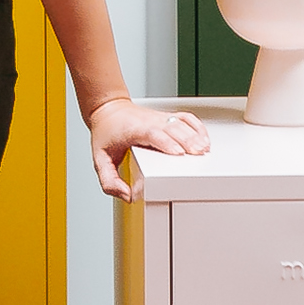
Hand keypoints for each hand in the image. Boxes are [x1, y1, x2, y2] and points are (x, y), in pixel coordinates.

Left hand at [88, 98, 209, 201]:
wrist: (108, 109)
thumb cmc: (106, 133)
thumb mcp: (99, 160)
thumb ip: (109, 181)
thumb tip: (127, 195)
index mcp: (132, 130)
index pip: (151, 133)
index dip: (166, 142)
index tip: (178, 153)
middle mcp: (148, 122)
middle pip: (171, 128)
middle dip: (186, 141)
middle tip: (198, 154)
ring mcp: (158, 118)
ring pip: (180, 122)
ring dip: (194, 134)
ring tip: (204, 149)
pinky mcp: (165, 117)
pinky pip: (185, 117)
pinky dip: (196, 126)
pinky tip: (203, 139)